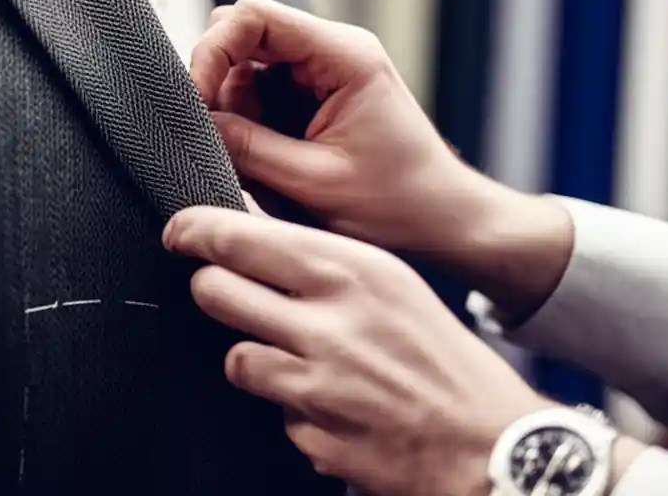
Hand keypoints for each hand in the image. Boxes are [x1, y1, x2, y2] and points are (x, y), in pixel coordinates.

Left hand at [164, 206, 551, 495]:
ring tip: (300, 359)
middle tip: (226, 290)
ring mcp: (315, 385)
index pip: (242, 237)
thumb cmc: (442, 356)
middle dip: (213, 288)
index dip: (197, 229)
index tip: (179, 229)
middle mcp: (327, 323)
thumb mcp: (391, 283)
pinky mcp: (310, 436)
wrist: (488, 442)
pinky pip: (273, 413)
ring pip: (234, 357)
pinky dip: (292, 409)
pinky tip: (332, 404)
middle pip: (216, 290)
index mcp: (351, 272)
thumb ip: (323, 259)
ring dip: (255, 357)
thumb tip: (250, 225)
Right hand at [190, 0, 572, 318]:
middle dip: (219, 84)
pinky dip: (249, 128)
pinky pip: (260, 99)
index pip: (253, 15)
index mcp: (343, 55)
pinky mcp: (313, 101)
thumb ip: (246, 147)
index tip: (195, 98)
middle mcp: (332, 53)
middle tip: (219, 135)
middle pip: (244, 36)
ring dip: (235, 113)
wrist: (443, 225)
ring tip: (258, 161)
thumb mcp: (313, 182)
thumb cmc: (399, 205)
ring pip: (246, 71)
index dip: (213, 50)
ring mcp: (321, 75)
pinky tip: (267, 163)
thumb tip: (194, 122)